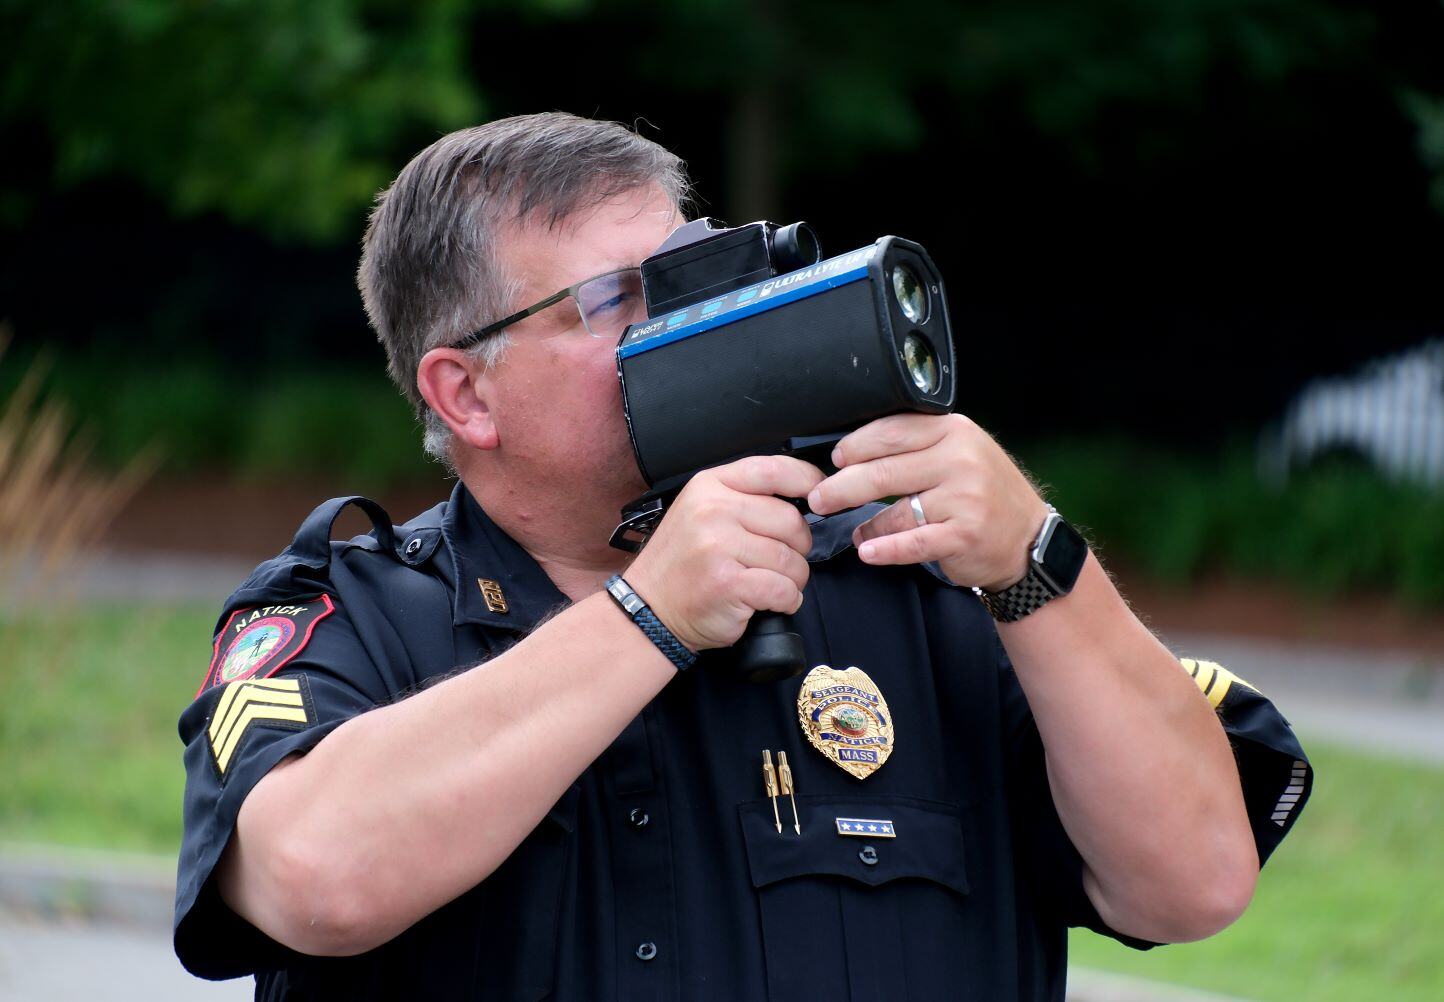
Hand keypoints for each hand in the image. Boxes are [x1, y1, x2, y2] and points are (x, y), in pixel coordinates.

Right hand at [626, 455, 825, 651]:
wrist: (649, 609)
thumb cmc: (683, 563)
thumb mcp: (702, 511)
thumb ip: (745, 497)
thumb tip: (806, 492)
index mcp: (710, 485)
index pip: (773, 470)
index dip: (808, 481)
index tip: (820, 496)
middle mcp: (713, 510)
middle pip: (790, 520)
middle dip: (798, 546)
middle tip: (781, 560)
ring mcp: (719, 546)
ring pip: (791, 559)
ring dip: (793, 578)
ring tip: (771, 584)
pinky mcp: (728, 583)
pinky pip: (784, 588)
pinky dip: (787, 600)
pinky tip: (771, 601)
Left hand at [806, 413, 1049, 591]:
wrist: (1030, 539)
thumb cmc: (985, 493)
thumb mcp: (960, 452)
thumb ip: (918, 445)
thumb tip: (854, 451)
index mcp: (954, 431)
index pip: (891, 432)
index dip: (855, 446)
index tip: (835, 460)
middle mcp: (960, 460)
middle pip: (884, 470)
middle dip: (842, 487)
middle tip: (819, 498)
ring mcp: (964, 499)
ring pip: (895, 510)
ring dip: (865, 524)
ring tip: (855, 532)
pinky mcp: (963, 535)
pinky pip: (911, 542)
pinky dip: (884, 548)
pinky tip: (868, 551)